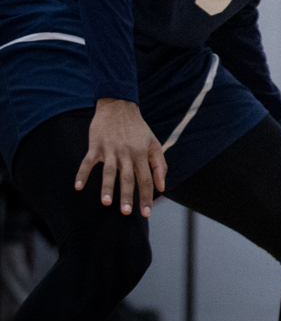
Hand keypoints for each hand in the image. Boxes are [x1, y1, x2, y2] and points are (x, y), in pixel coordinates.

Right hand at [80, 99, 166, 215]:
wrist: (119, 106)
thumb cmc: (138, 129)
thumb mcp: (154, 144)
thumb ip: (160, 165)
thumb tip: (162, 187)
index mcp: (141, 154)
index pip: (146, 179)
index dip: (147, 197)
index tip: (146, 213)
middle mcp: (126, 153)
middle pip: (128, 178)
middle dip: (127, 196)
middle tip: (126, 213)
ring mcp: (110, 150)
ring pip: (108, 171)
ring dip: (107, 187)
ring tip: (106, 202)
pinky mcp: (95, 146)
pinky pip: (87, 162)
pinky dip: (82, 174)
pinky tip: (78, 187)